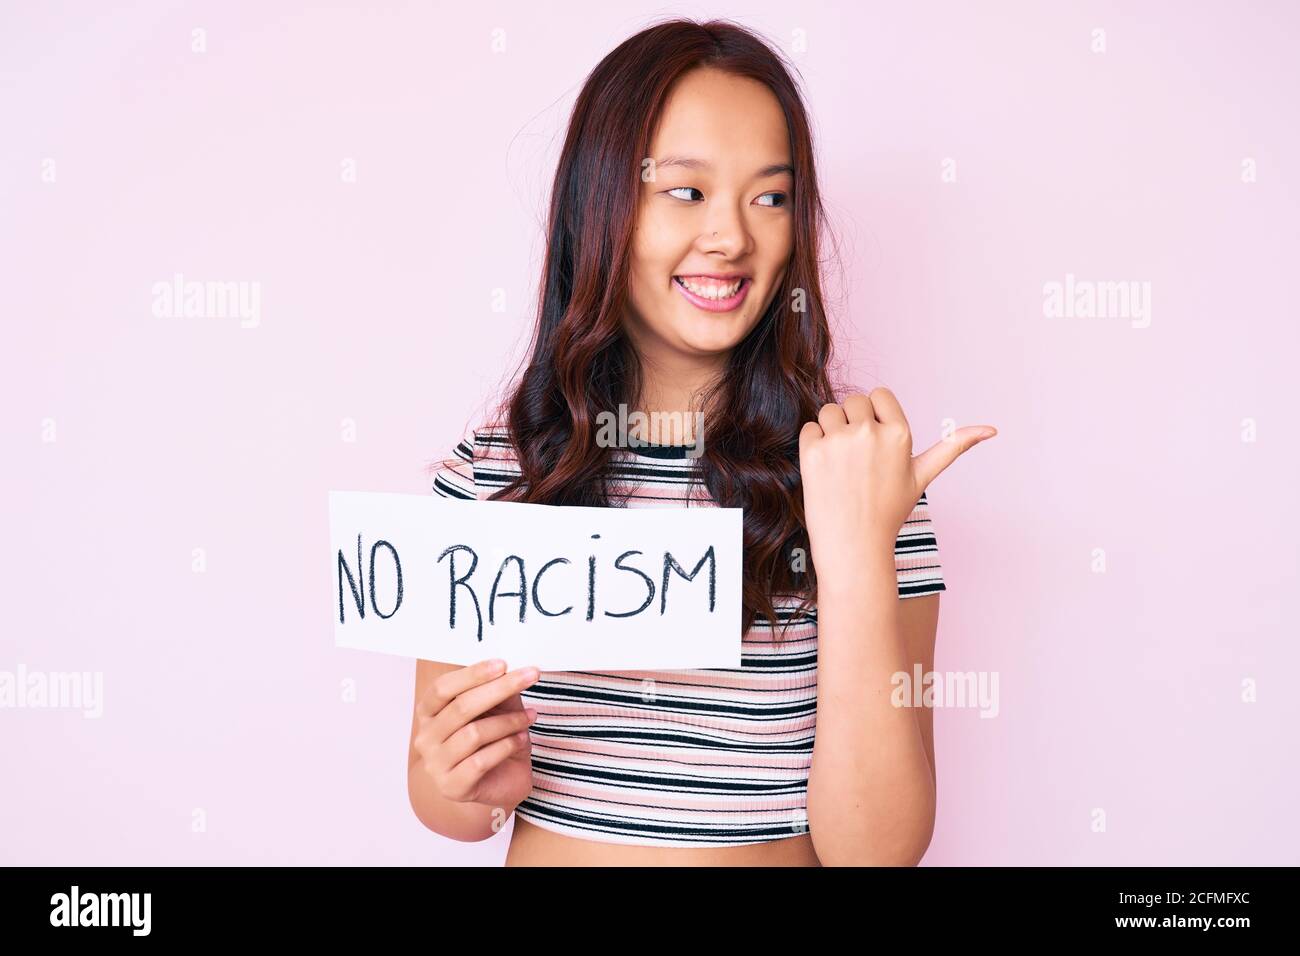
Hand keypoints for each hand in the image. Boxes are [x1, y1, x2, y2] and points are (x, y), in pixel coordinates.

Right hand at [411, 658, 540, 811]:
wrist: (500, 783)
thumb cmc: (494, 740)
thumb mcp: (497, 709)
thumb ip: (498, 690)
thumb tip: (510, 669)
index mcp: (428, 712)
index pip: (443, 687)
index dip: (472, 674)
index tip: (503, 664)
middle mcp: (425, 738)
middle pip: (461, 707)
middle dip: (500, 689)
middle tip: (530, 676)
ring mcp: (435, 765)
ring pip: (473, 734)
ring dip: (509, 721)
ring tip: (530, 717)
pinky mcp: (452, 787)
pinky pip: (480, 761)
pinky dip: (506, 746)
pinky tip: (521, 739)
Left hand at [798, 388, 995, 568]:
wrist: (855, 545)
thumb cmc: (889, 511)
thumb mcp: (922, 476)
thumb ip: (952, 446)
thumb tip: (992, 429)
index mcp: (899, 433)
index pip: (878, 394)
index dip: (873, 415)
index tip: (874, 441)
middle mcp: (870, 432)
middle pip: (852, 400)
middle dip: (851, 422)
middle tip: (856, 459)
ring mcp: (840, 441)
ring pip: (828, 411)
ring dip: (830, 431)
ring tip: (840, 464)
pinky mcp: (813, 452)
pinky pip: (809, 429)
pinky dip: (812, 445)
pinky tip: (824, 470)